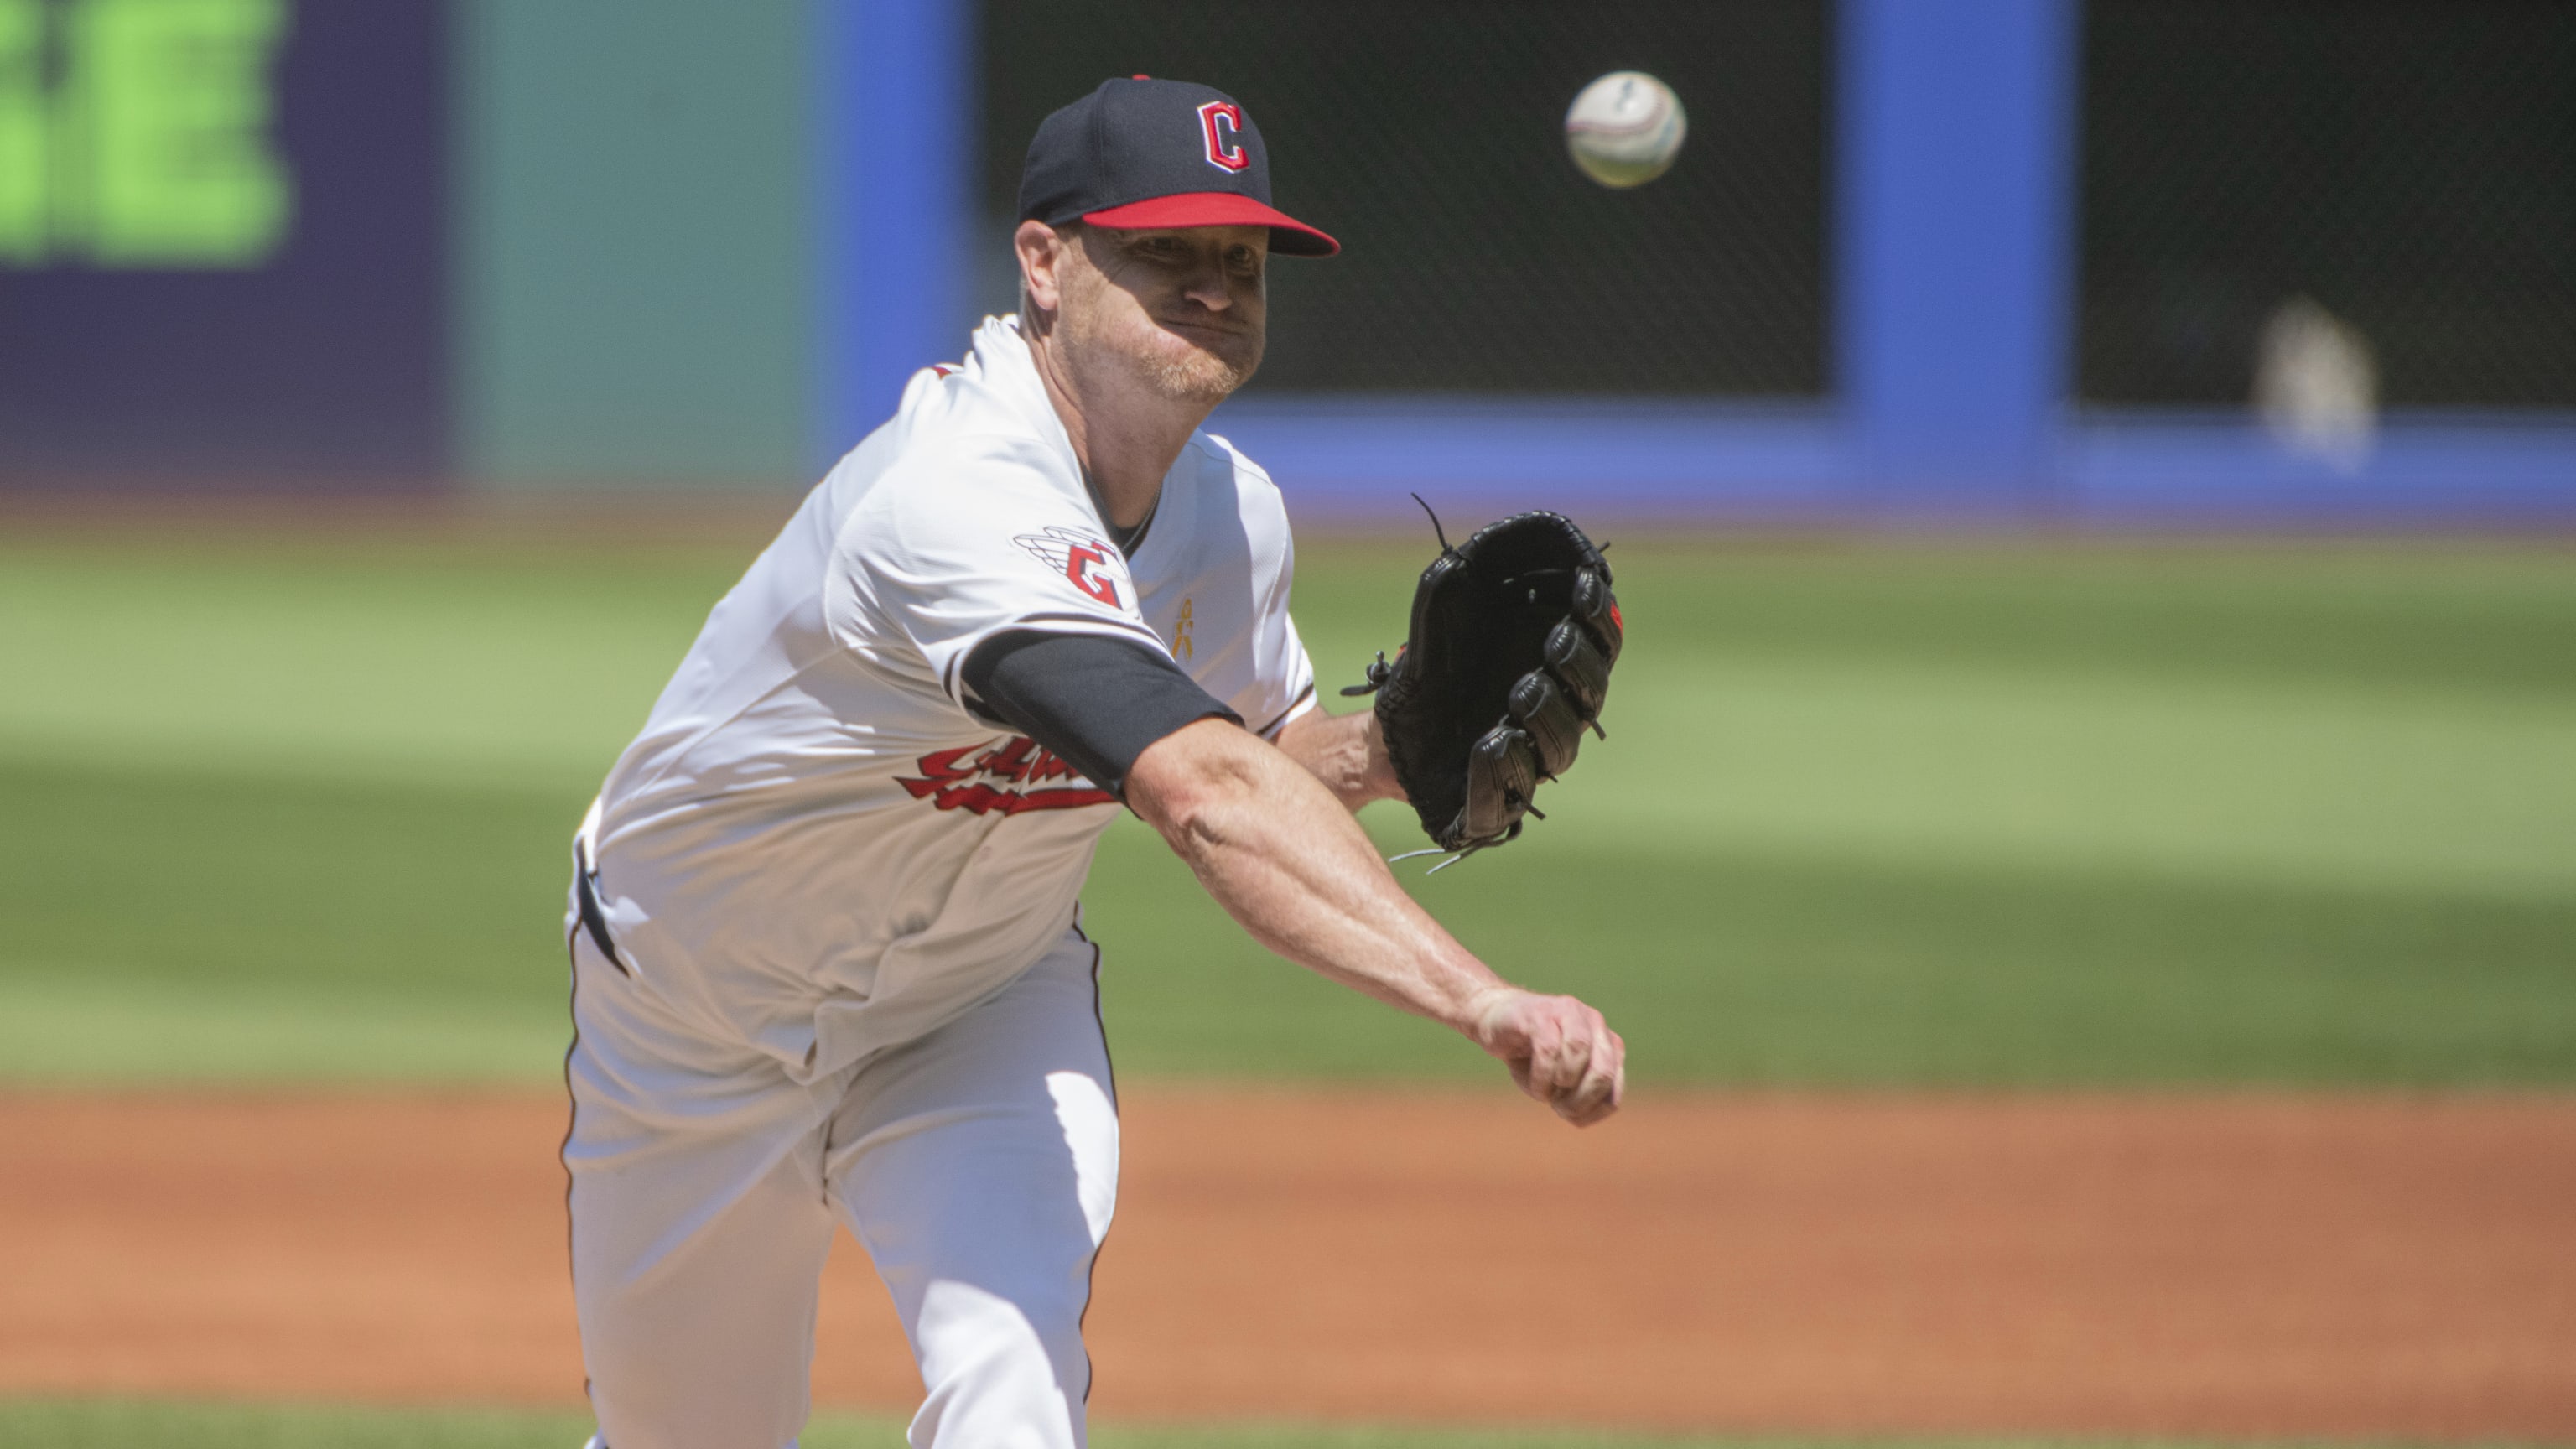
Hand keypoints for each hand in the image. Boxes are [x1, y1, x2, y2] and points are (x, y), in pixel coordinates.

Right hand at [1466, 987, 1625, 1126]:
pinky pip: (1548, 1049)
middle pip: (1603, 1071)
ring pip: (1579, 1052)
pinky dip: (1542, 1076)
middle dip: (1580, 1100)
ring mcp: (1568, 1012)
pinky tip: (1535, 1086)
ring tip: (1545, 1092)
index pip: (1613, 1087)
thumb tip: (1584, 1112)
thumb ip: (1582, 1097)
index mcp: (1606, 1042)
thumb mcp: (1559, 1083)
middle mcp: (1594, 1022)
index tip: (1568, 1115)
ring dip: (1562, 1083)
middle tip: (1558, 1107)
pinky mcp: (1541, 1013)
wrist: (1493, 1019)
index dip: (1591, 1110)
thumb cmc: (1530, 1056)